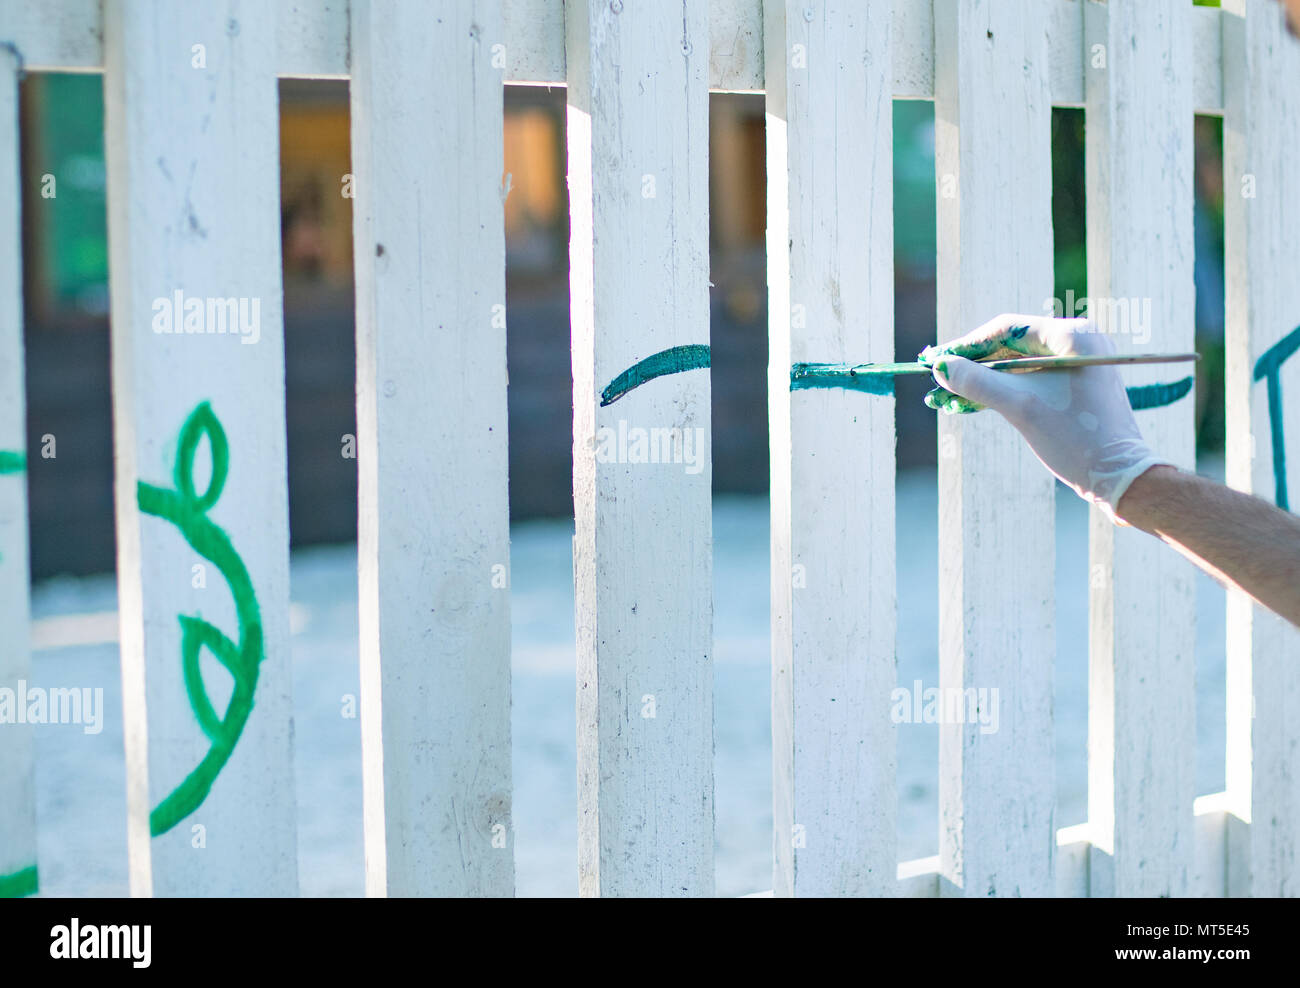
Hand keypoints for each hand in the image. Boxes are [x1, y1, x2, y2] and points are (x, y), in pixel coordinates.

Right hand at [923, 313, 1169, 521]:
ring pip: (1017, 367)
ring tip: (947, 399)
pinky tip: (971, 405)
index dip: (967, 346)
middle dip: (971, 367)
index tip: (936, 360)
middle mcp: (1079, 342)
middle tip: (937, 380)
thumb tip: (940, 367)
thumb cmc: (1077, 439)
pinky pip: (1030, 381)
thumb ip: (978, 383)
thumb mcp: (1020, 408)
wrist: (1120, 476)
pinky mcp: (1075, 387)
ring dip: (982, 383)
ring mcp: (1078, 364)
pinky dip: (1002, 393)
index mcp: (1073, 336)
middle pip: (1010, 347)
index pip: (1007, 329)